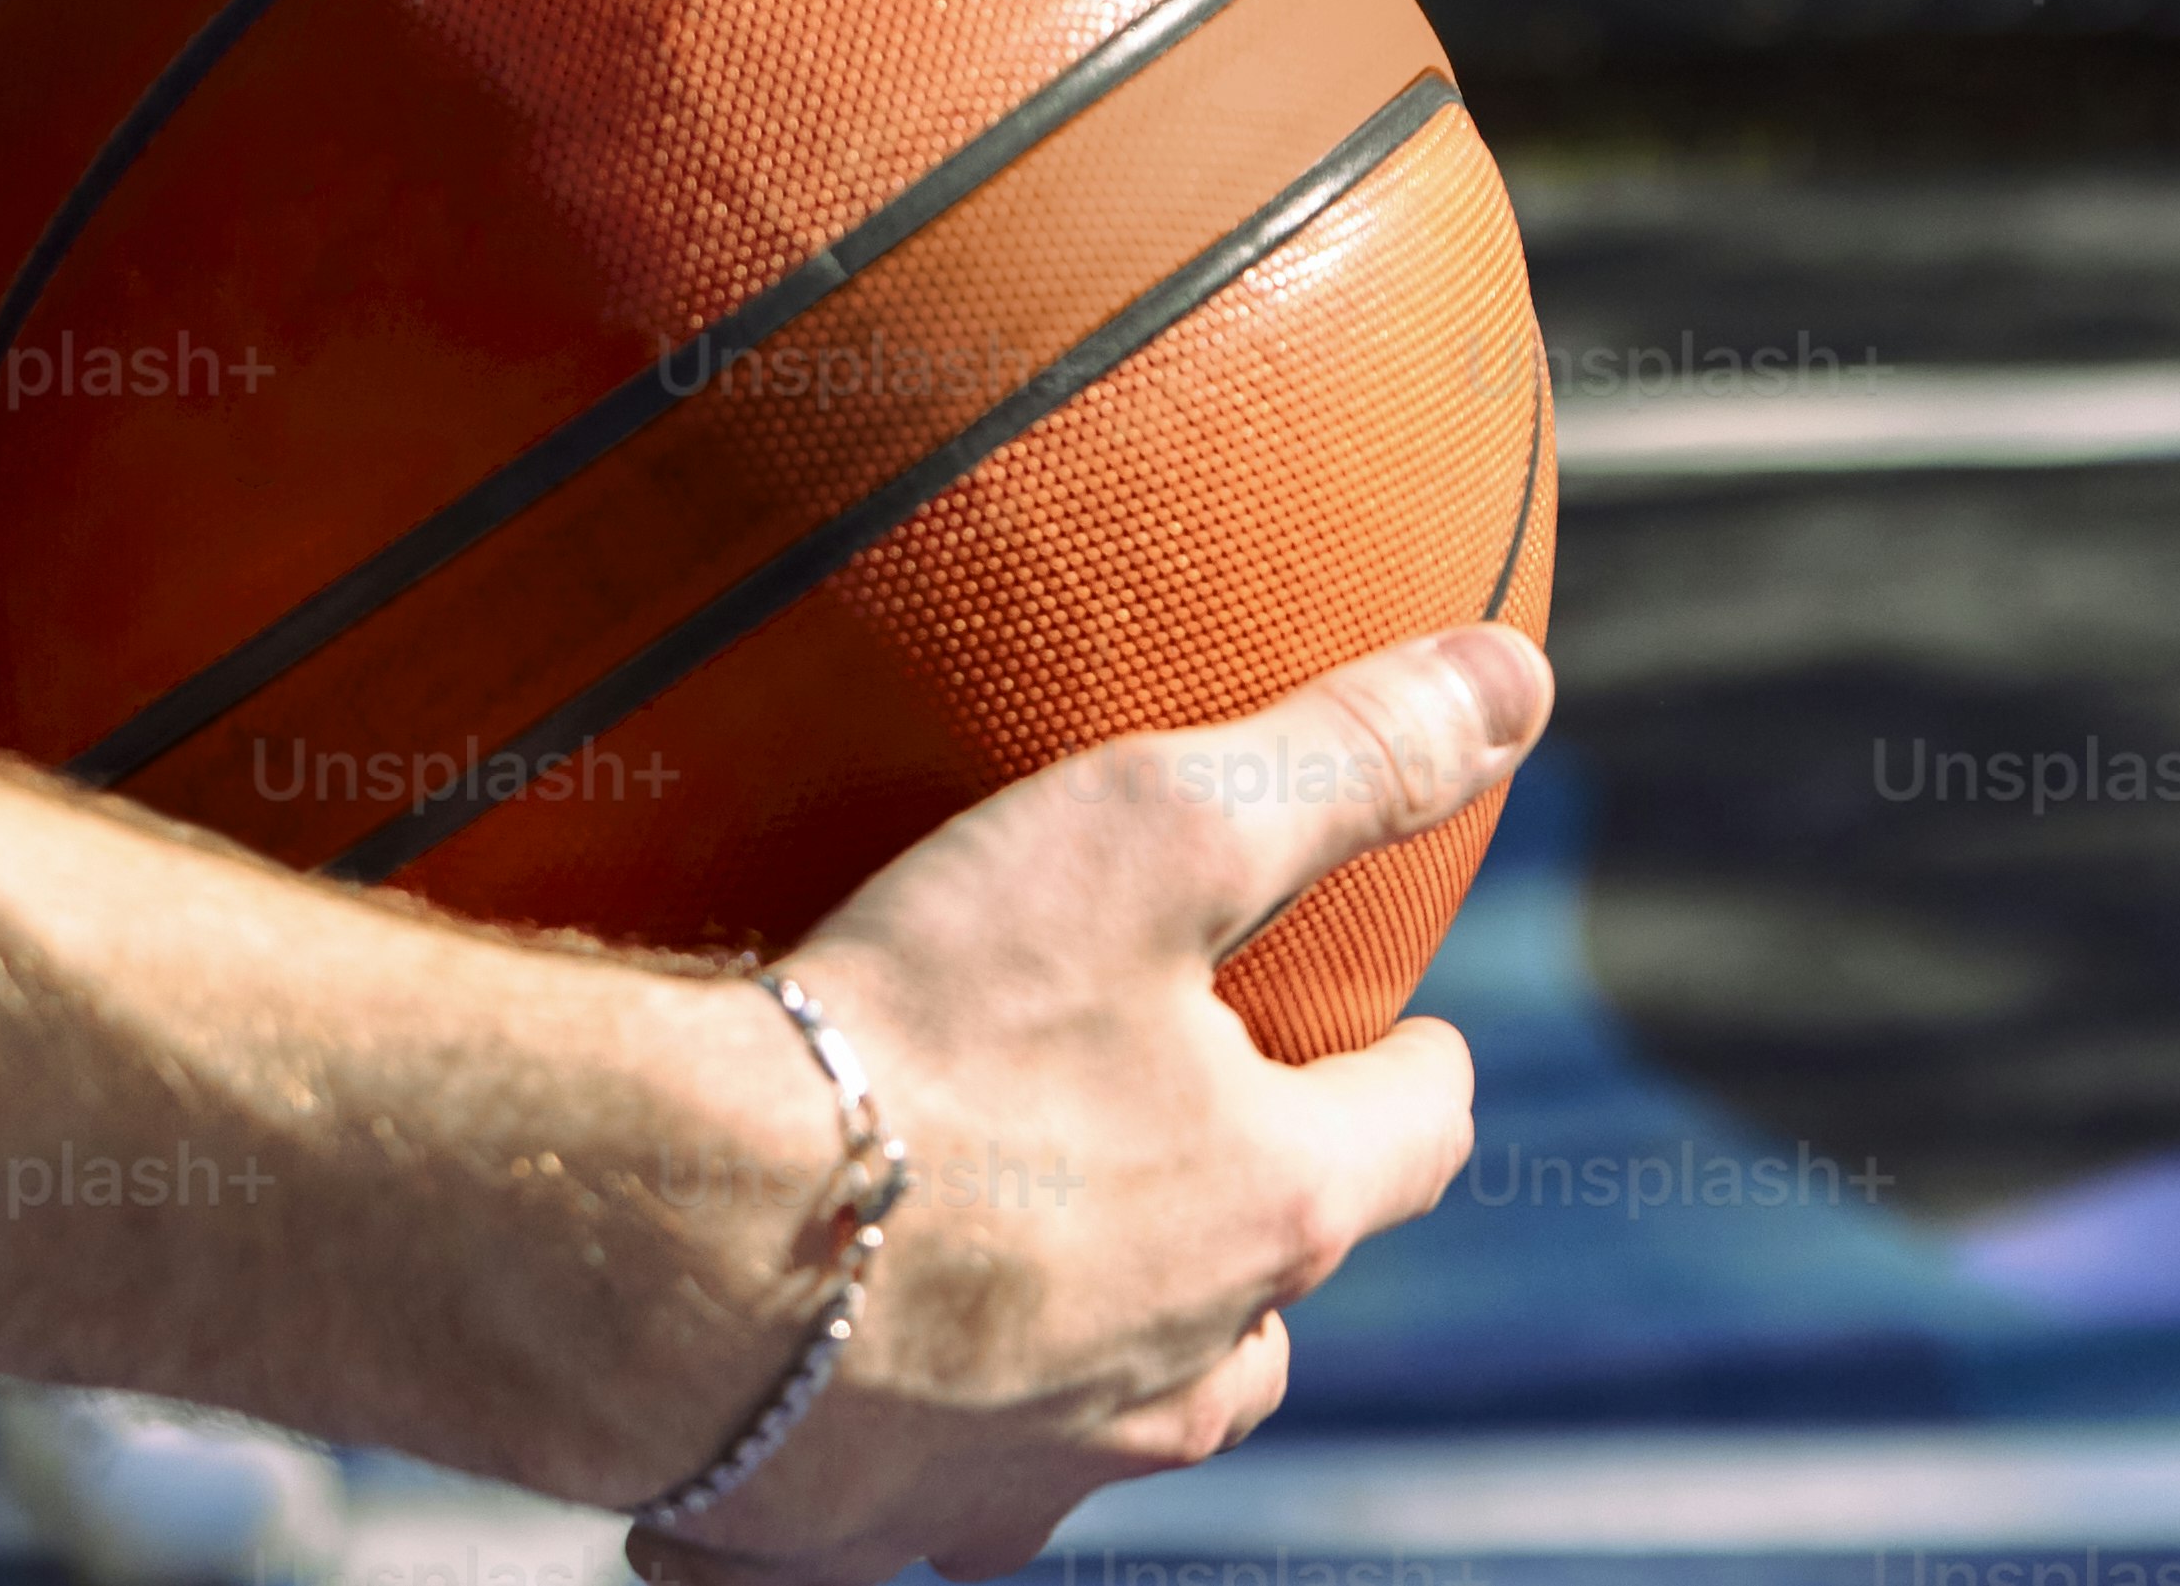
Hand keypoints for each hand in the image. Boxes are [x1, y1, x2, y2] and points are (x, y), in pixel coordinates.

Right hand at [643, 625, 1546, 1585]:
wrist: (663, 1236)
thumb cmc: (922, 1024)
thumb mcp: (1155, 832)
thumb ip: (1344, 757)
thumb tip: (1516, 678)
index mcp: (1268, 1216)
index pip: (1417, 1135)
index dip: (1412, 1068)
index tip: (1398, 1034)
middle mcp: (1173, 1379)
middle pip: (1273, 1316)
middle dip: (1257, 1230)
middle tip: (1196, 1138)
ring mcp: (1018, 1473)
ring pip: (1119, 1422)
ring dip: (1114, 1353)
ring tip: (1053, 1267)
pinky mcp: (861, 1527)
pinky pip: (914, 1502)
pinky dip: (911, 1446)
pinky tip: (850, 1388)